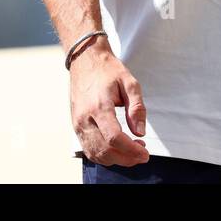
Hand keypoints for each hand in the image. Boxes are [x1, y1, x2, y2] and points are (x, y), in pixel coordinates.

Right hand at [70, 40, 148, 165]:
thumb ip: (136, 108)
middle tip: (142, 154)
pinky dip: (104, 155)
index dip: (131, 150)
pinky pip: (88, 149)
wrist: (85, 61)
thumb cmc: (108, 70)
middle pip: (104, 150)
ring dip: (115, 159)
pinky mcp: (76, 126)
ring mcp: (78, 124)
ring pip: (95, 153)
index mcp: (99, 107)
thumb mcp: (130, 83)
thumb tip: (140, 132)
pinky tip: (118, 150)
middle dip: (126, 158)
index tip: (145, 154)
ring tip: (133, 151)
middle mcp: (85, 119)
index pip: (114, 138)